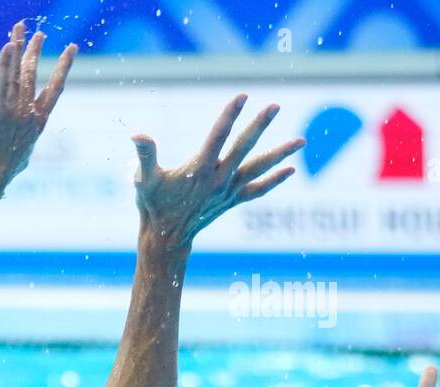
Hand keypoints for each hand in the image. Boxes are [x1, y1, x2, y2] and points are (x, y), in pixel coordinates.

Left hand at [0, 21, 75, 184]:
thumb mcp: (18, 159)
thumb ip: (23, 147)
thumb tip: (23, 153)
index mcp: (38, 123)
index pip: (55, 88)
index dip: (63, 67)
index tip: (71, 49)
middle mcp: (30, 115)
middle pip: (35, 75)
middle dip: (37, 51)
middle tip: (40, 34)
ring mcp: (15, 114)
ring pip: (19, 74)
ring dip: (19, 47)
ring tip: (20, 28)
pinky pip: (2, 84)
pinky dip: (5, 64)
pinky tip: (8, 45)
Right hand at [133, 95, 303, 247]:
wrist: (166, 238)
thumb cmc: (153, 205)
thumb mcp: (144, 179)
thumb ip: (145, 155)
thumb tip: (137, 134)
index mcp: (200, 170)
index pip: (218, 137)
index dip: (230, 115)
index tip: (242, 95)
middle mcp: (219, 180)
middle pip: (244, 147)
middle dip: (259, 125)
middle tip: (275, 106)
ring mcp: (228, 191)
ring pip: (258, 168)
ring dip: (280, 154)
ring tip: (302, 140)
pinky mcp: (232, 201)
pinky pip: (256, 190)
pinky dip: (273, 180)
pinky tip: (290, 170)